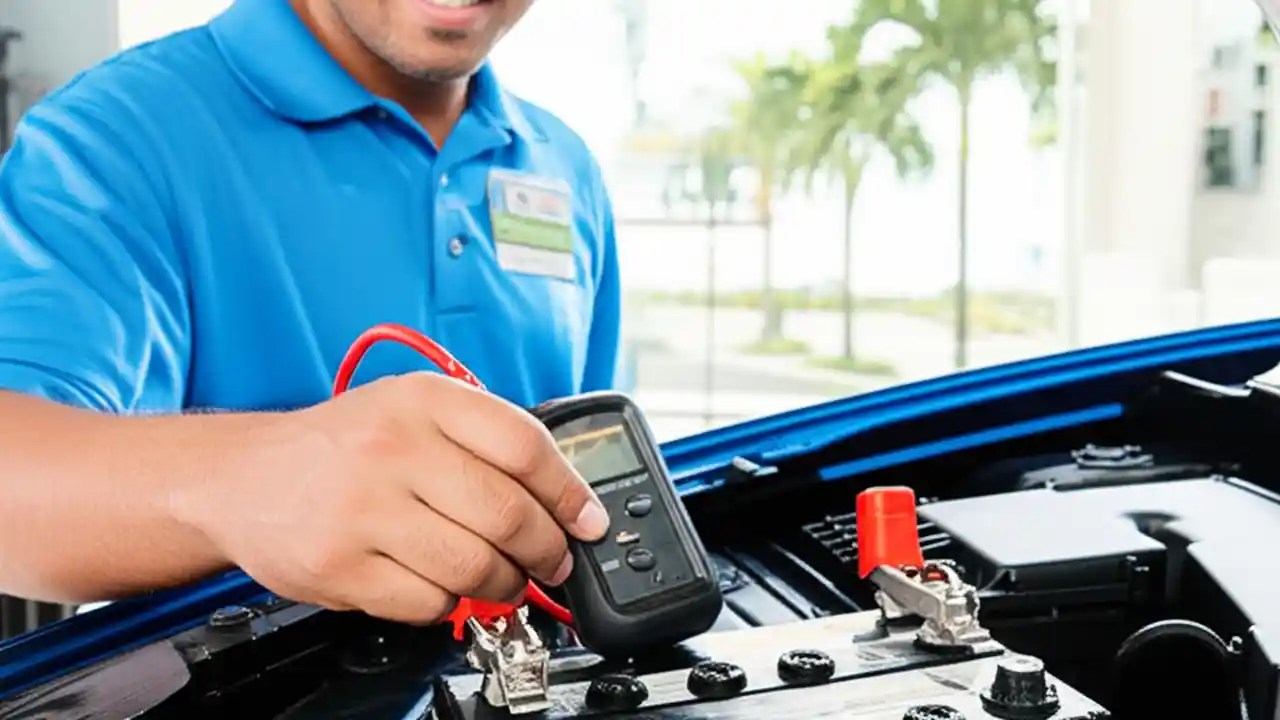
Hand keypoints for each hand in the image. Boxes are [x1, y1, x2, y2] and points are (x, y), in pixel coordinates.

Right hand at [183, 372, 609, 623]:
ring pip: (475, 566)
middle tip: (551, 560)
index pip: (524, 445)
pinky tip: (440, 583)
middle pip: (507, 514)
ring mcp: (363, 510)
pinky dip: (449, 603)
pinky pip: (429, 602)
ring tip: (502, 580)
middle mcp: (392, 448)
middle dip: (547, 550)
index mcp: (421, 401)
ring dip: (504, 585)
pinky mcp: (341, 567)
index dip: (570, 492)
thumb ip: (483, 439)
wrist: (240, 478)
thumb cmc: (341, 447)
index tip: (589, 520)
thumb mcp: (410, 410)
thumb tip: (565, 495)